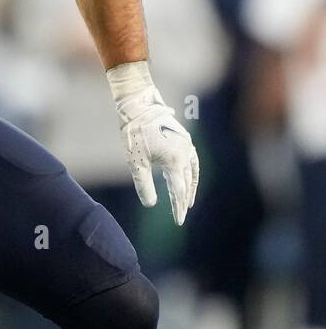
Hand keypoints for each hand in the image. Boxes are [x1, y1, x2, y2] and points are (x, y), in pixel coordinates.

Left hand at [114, 84, 198, 225]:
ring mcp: (187, 145)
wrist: (140, 107)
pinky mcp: (185, 139)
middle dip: (184, 200)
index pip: (179, 191)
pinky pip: (192, 161)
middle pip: (187, 183)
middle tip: (181, 215)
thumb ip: (144, 185)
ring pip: (193, 172)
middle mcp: (185, 154)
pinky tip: (187, 179)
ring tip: (188, 201)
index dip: (179, 207)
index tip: (178, 221)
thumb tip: (151, 204)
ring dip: (191, 188)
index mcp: (175, 161)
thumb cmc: (135, 135)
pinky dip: (191, 173)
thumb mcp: (136, 163)